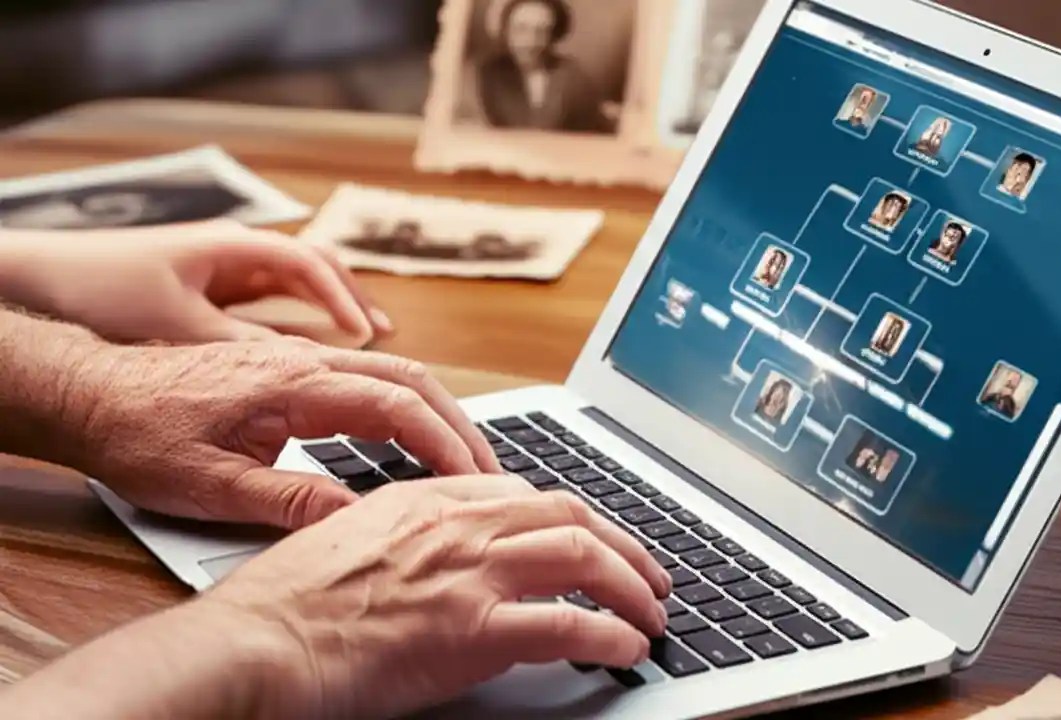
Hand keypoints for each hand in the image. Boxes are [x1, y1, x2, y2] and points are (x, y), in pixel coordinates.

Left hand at [0, 220, 391, 344]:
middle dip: (354, 298)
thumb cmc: (99, 290)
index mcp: (232, 247)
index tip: (370, 335)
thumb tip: (301, 364)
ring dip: (333, 307)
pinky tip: (312, 344)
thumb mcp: (178, 326)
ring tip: (367, 339)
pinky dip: (302, 320)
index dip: (345, 300)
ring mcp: (222, 271)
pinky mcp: (209, 293)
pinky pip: (272, 302)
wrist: (36, 278)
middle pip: (316, 266)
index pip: (310, 265)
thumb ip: (245, 346)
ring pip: (297, 283)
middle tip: (385, 336)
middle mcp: (234, 252)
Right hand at [0, 478, 670, 719]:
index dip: (574, 516)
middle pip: (568, 513)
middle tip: (648, 575)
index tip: (595, 539)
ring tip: (653, 615)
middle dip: (622, 544)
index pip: (524, 492)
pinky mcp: (469, 630)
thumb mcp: (351, 542)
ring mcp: (466, 573)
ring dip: (631, 587)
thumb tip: (446, 557)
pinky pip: (566, 623)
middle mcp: (455, 523)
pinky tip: (626, 648)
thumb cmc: (283, 606)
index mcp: (426, 500)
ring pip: (582, 556)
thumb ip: (409, 537)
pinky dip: (609, 633)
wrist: (250, 645)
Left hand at [65, 336, 501, 528]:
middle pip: (411, 377)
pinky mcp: (289, 366)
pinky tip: (410, 433)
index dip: (444, 442)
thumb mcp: (209, 487)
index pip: (396, 405)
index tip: (474, 479)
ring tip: (464, 455)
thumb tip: (357, 515)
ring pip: (393, 370)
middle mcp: (304, 360)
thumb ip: (289, 500)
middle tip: (491, 469)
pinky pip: (367, 375)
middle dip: (460, 423)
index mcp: (292, 384)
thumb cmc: (140, 435)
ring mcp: (298, 358)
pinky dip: (406, 402)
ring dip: (437, 410)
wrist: (91, 394)